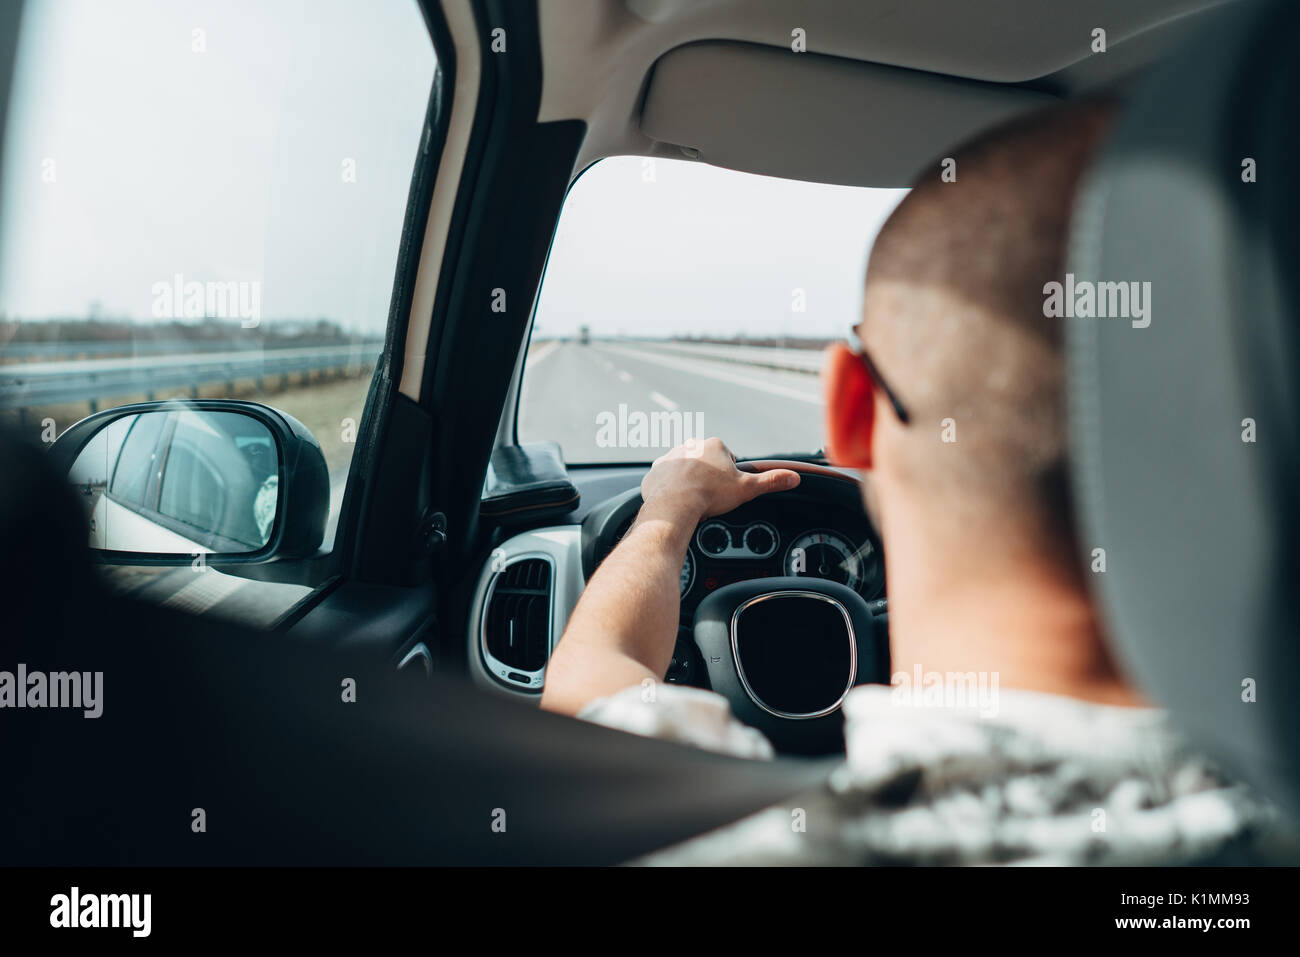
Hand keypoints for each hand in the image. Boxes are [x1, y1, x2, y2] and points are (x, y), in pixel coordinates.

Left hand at [639, 437, 800, 526]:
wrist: (675, 505)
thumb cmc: (710, 494)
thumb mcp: (746, 488)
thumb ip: (770, 481)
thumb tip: (794, 477)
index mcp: (713, 445)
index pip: (725, 458)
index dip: (728, 476)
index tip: (725, 489)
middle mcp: (689, 446)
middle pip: (704, 463)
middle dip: (707, 478)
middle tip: (710, 498)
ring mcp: (669, 458)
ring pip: (683, 471)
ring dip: (688, 483)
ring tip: (693, 502)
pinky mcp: (654, 473)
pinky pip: (663, 481)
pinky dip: (669, 491)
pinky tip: (675, 502)